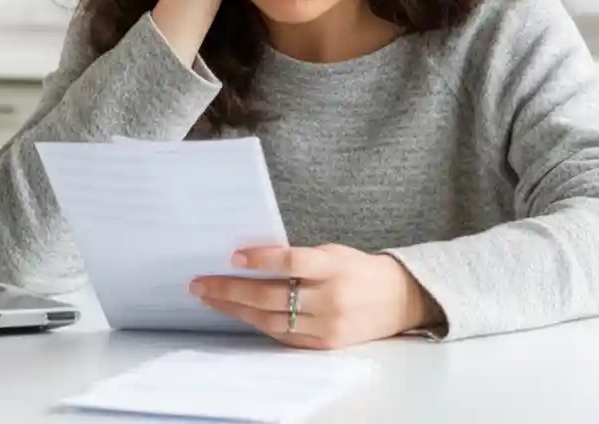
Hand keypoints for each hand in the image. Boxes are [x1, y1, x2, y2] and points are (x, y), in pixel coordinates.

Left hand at [189, 244, 440, 349]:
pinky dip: (258, 323)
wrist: (398, 299)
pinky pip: (283, 335)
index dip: (261, 259)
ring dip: (236, 309)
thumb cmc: (358, 269)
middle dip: (232, 290)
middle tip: (201, 284)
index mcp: (334, 267)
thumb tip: (250, 259)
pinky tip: (238, 313)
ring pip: (272, 320)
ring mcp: (327, 325)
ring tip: (211, 298)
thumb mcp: (333, 253)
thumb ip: (300, 257)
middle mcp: (331, 298)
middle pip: (273, 296)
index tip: (232, 256)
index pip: (293, 262)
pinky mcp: (324, 344)